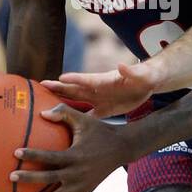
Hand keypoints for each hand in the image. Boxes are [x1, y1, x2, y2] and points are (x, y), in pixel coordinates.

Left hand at [10, 105, 127, 191]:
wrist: (121, 149)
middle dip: (29, 179)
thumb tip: (42, 113)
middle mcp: (76, 174)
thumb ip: (63, 113)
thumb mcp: (83, 119)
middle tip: (11, 177)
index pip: (50, 157)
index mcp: (75, 156)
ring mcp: (80, 187)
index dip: (33, 155)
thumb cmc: (99, 131)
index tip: (16, 152)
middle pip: (49, 180)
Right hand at [41, 59, 159, 117]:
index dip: (74, 80)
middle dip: (59, 87)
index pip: (87, 80)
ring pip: (77, 101)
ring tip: (46, 102)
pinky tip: (66, 126)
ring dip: (63, 101)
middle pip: (75, 88)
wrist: (149, 83)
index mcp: (106, 81)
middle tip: (42, 85)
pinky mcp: (105, 109)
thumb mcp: (141, 74)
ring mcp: (100, 99)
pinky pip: (88, 114)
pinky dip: (76, 118)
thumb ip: (132, 71)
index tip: (59, 78)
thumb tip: (122, 65)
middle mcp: (99, 89)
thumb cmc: (146, 75)